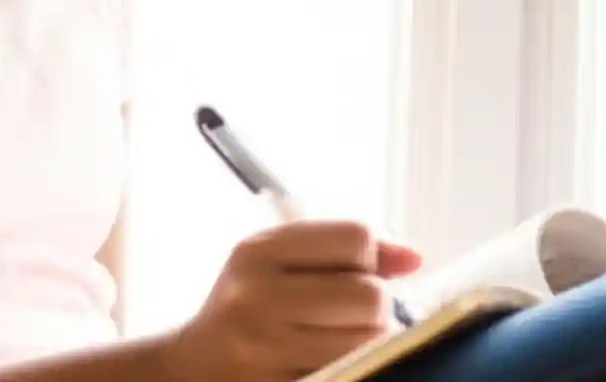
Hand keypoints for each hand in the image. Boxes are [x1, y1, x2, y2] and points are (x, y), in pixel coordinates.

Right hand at [159, 220, 421, 380]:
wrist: (192, 367)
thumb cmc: (245, 308)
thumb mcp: (275, 262)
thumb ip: (343, 251)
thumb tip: (413, 259)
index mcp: (256, 252)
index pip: (355, 237)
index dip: (365, 257)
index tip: (348, 272)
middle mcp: (257, 297)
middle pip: (370, 295)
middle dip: (372, 307)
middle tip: (345, 316)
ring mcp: (266, 350)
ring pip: (371, 342)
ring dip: (367, 343)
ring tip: (335, 341)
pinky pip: (352, 372)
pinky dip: (353, 367)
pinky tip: (327, 361)